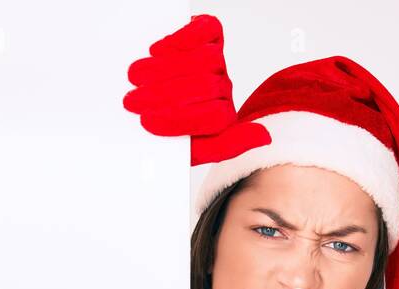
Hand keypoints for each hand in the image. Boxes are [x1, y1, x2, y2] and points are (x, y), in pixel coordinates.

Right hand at [122, 14, 269, 165]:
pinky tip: (159, 50)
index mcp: (222, 115)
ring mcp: (216, 59)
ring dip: (166, 69)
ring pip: (205, 60)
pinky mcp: (209, 34)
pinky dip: (183, 37)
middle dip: (165, 95)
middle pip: (206, 87)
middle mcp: (222, 86)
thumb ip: (226, 146)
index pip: (215, 118)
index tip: (148, 123)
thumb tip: (264, 136)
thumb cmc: (166, 129)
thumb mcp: (192, 148)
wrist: (149, 113)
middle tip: (134, 102)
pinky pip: (207, 30)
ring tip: (137, 77)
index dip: (179, 120)